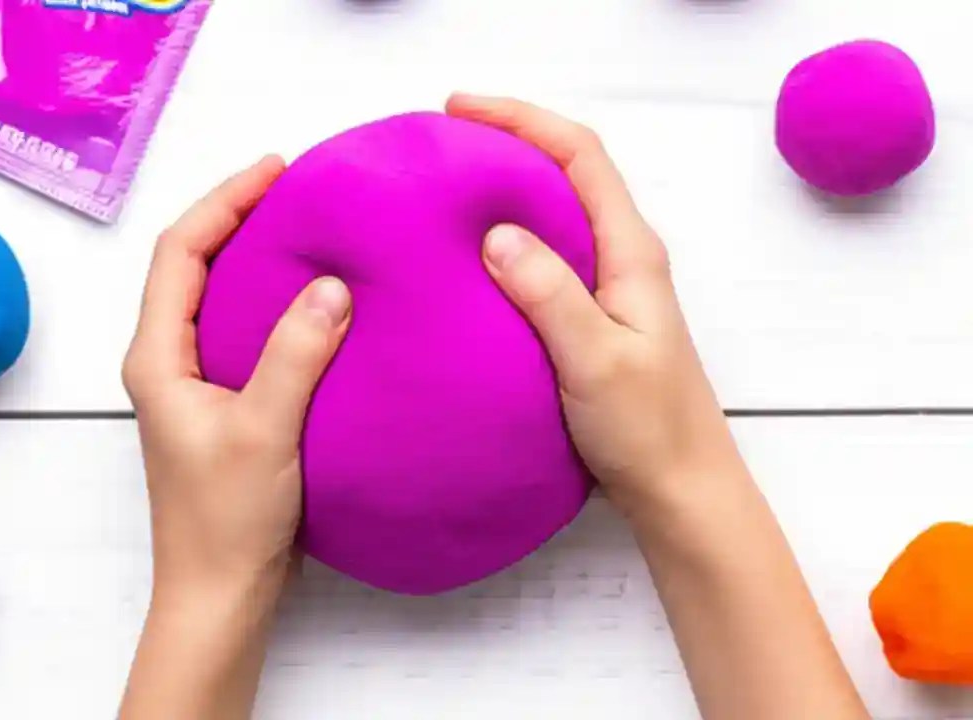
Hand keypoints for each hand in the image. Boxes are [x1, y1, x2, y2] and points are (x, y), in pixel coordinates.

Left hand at [123, 155, 352, 603]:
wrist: (220, 595)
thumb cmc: (224, 523)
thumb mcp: (263, 430)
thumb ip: (294, 354)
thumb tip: (330, 285)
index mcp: (157, 357)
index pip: (181, 252)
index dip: (224, 200)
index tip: (276, 170)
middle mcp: (168, 362)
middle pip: (194, 264)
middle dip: (239, 217)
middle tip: (296, 188)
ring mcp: (195, 385)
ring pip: (221, 299)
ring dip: (259, 259)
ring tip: (310, 229)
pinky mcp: (225, 407)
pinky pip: (247, 335)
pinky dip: (277, 305)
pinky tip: (319, 303)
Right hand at [447, 94, 743, 519]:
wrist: (681, 492)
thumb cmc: (649, 431)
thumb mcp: (595, 358)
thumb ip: (549, 293)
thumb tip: (496, 232)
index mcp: (631, 253)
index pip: (580, 156)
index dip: (522, 121)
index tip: (460, 110)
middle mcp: (623, 259)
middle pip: (567, 173)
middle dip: (509, 142)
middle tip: (443, 141)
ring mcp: (608, 289)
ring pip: (555, 215)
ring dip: (507, 190)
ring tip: (447, 189)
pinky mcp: (590, 320)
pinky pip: (545, 259)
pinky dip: (508, 241)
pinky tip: (470, 260)